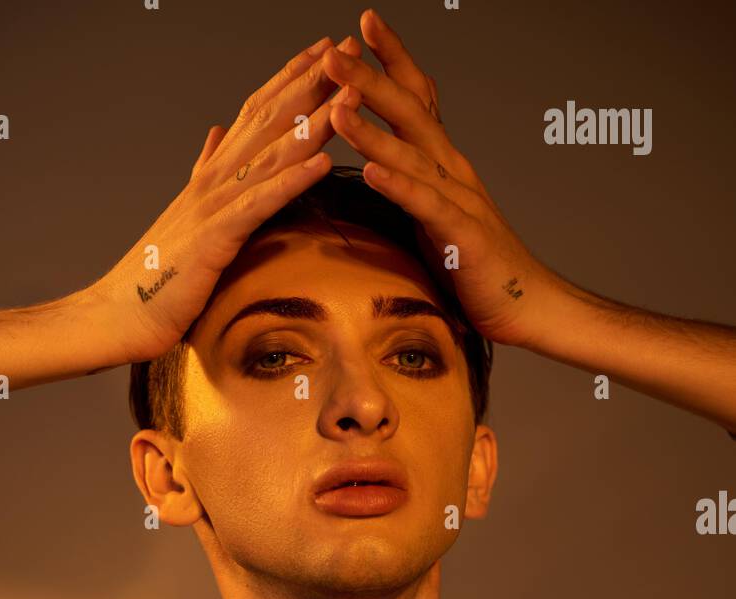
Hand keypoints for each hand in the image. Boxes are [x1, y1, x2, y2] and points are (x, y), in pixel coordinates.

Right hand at [82, 36, 361, 364]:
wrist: (119, 312)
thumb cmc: (155, 276)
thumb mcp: (187, 216)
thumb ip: (204, 170)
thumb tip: (215, 134)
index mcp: (210, 175)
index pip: (255, 114)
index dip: (290, 79)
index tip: (325, 51)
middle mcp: (212, 179)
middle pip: (269, 119)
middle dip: (312, 82)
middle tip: (350, 47)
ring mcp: (212, 205)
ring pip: (272, 153)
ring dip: (315, 121)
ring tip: (352, 92)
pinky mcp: (215, 239)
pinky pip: (260, 204)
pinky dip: (292, 181)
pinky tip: (323, 163)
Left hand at [324, 9, 562, 347]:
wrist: (530, 306)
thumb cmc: (478, 269)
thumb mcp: (435, 220)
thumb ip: (410, 191)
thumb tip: (377, 173)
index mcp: (445, 164)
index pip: (417, 100)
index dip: (391, 62)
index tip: (360, 27)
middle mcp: (454, 171)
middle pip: (410, 112)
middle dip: (369, 78)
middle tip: (332, 50)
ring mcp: (461, 200)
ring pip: (411, 153)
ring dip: (372, 128)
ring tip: (337, 104)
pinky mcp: (463, 235)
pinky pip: (426, 205)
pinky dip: (398, 186)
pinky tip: (371, 171)